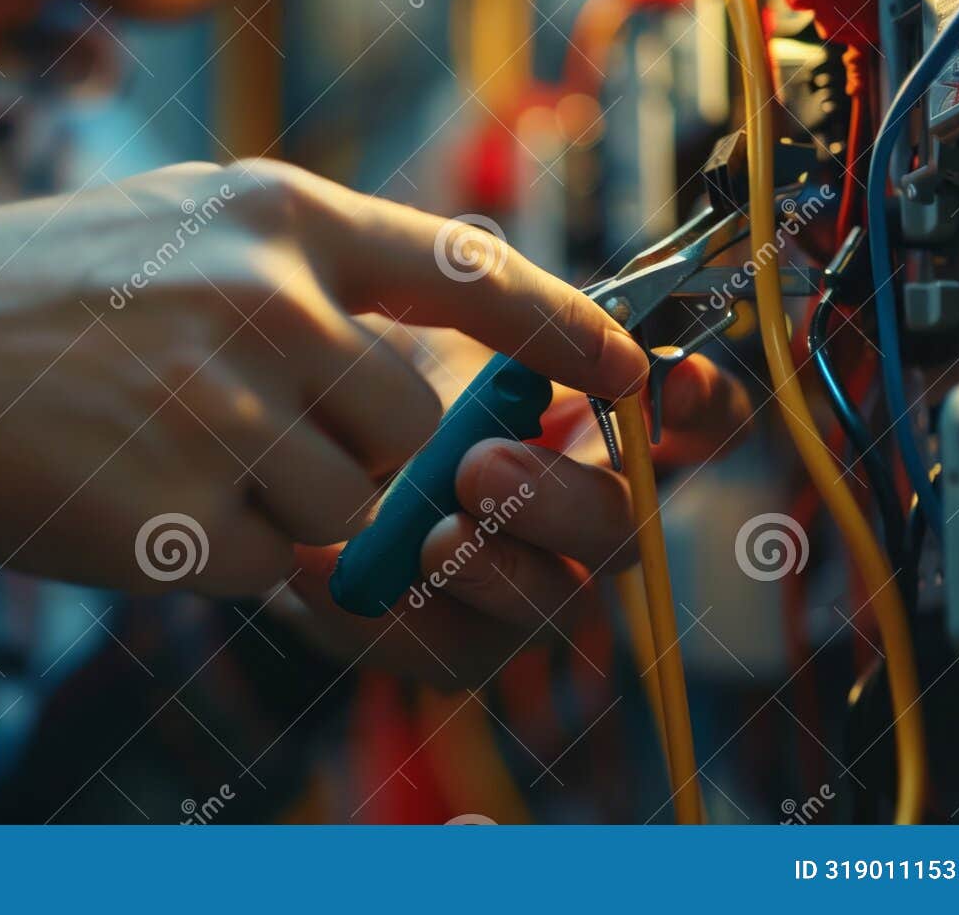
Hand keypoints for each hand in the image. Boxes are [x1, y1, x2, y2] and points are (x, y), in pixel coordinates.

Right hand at [0, 160, 647, 595]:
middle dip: (387, 469)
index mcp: (278, 217)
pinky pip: (267, 567)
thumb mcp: (189, 230)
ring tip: (173, 451)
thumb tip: (432, 376)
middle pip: (416, 433)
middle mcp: (266, 302)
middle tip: (313, 459)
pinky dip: (226, 552)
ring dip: (285, 511)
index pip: (469, 274)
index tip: (631, 379)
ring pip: (348, 514)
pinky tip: (137, 494)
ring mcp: (222, 412)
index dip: (564, 330)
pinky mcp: (174, 517)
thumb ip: (315, 284)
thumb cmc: (44, 289)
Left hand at [278, 326, 752, 688]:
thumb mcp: (417, 305)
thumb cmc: (353, 354)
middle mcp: (562, 512)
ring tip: (430, 535)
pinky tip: (329, 568)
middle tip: (481, 465)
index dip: (706, 410)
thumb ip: (504, 305)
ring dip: (498, 573)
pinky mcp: (439, 640)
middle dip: (564, 504)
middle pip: (622, 533)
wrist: (253, 423)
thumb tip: (619, 347)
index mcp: (579, 422)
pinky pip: (444, 654)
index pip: (690, 424)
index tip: (671, 382)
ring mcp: (507, 586)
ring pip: (551, 609)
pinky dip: (389, 617)